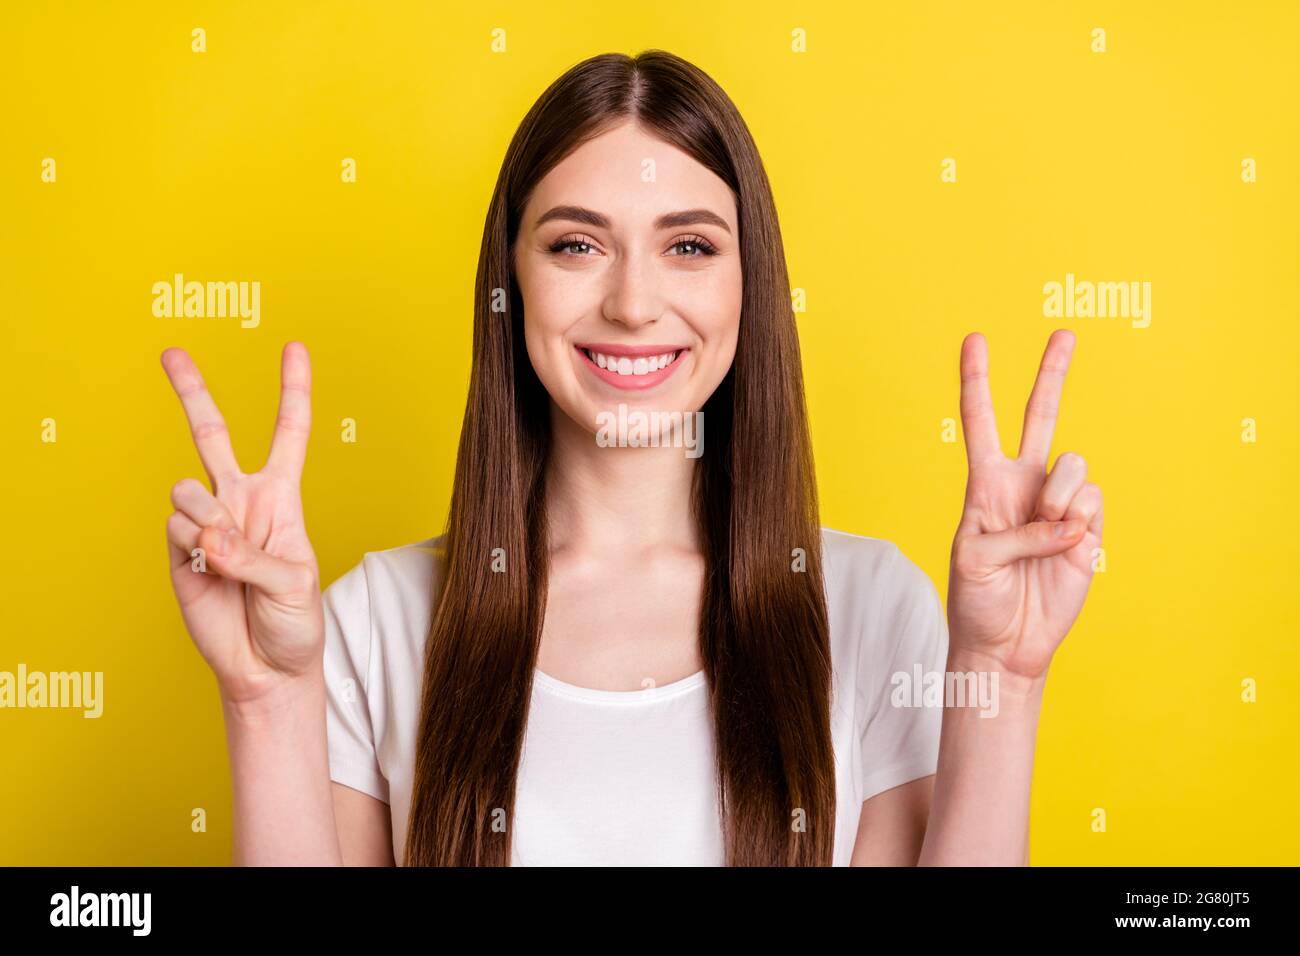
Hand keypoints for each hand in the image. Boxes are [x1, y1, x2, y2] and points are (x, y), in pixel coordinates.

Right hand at [161, 342, 323, 705]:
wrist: (265, 667)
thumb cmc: (293, 623)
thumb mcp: (294, 584)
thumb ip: (252, 555)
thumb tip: (207, 535)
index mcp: (282, 498)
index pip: (289, 433)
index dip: (292, 390)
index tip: (294, 347)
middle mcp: (241, 501)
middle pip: (211, 433)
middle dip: (191, 391)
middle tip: (170, 351)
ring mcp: (206, 524)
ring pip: (188, 488)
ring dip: (207, 519)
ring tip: (225, 555)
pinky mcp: (178, 550)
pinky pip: (175, 526)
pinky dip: (192, 547)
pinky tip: (207, 568)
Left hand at [947, 329, 1102, 685]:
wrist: (1006, 643)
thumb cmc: (977, 599)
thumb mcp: (975, 559)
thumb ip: (1016, 531)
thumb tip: (1067, 520)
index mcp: (985, 484)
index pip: (980, 423)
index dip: (977, 382)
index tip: (975, 340)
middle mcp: (1024, 484)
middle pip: (1040, 417)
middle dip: (1052, 374)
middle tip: (1064, 333)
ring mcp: (1058, 504)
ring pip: (1073, 464)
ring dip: (1058, 496)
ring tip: (1045, 532)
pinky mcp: (1088, 528)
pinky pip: (1092, 499)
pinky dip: (1077, 520)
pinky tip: (1066, 544)